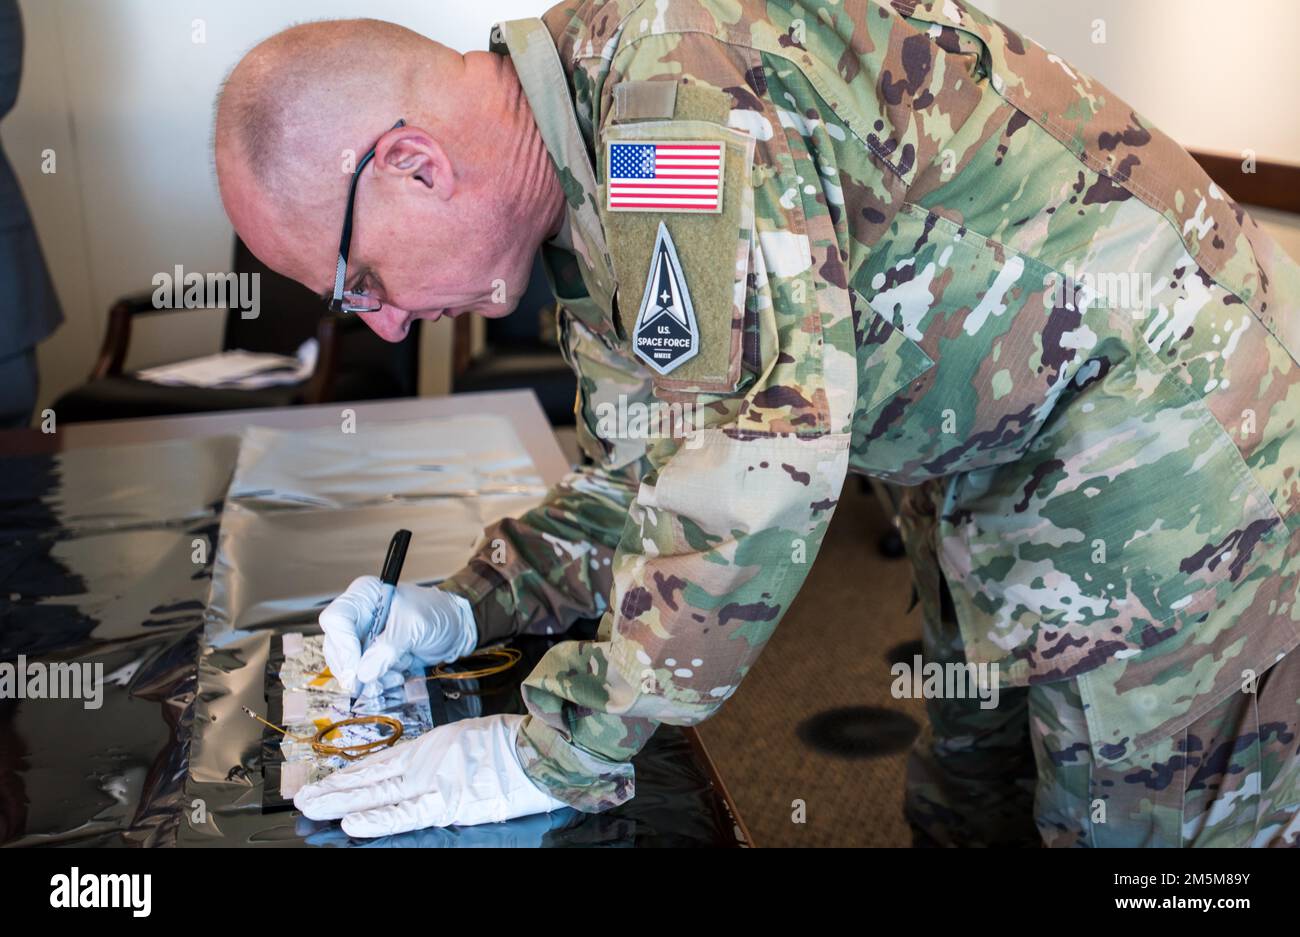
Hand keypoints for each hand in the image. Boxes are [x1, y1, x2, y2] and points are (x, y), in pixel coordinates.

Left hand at [294, 714, 568, 835]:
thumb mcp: (470, 736)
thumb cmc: (513, 743)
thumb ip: (445, 752)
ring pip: (376, 794)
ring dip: (341, 802)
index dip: (351, 774)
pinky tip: (350, 823)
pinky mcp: (445, 803)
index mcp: (431, 745)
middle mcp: (424, 761)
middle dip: (334, 789)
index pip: (381, 763)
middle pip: (370, 778)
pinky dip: (376, 819)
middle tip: (304, 798)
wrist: (537, 748)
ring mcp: (432, 782)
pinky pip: (404, 814)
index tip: (328, 781)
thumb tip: (428, 764)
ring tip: (311, 808)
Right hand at [319, 577, 476, 696]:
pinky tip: (398, 676)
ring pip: (348, 665)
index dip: (343, 647)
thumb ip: (388, 648)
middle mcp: (359, 615)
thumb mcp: (414, 627)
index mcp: (365, 595)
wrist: (456, 628)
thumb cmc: (438, 614)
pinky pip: (363, 674)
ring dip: (370, 678)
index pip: (337, 620)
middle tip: (375, 684)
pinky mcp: (372, 655)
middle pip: (337, 646)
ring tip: (397, 676)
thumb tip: (362, 674)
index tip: (356, 671)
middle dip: (356, 669)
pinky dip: (378, 681)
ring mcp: (363, 637)